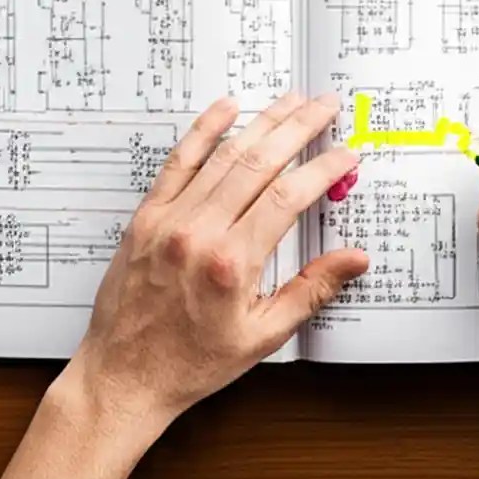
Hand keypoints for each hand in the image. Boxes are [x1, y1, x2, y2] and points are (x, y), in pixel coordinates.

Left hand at [66, 93, 367, 418]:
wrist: (124, 377)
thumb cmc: (191, 363)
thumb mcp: (263, 336)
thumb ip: (311, 290)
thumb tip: (354, 259)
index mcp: (232, 264)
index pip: (288, 197)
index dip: (322, 169)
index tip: (345, 155)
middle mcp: (199, 234)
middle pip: (259, 163)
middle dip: (298, 128)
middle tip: (325, 106)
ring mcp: (169, 221)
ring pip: (223, 157)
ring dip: (262, 123)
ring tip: (291, 101)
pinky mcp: (146, 218)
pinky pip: (178, 163)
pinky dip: (203, 131)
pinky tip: (225, 108)